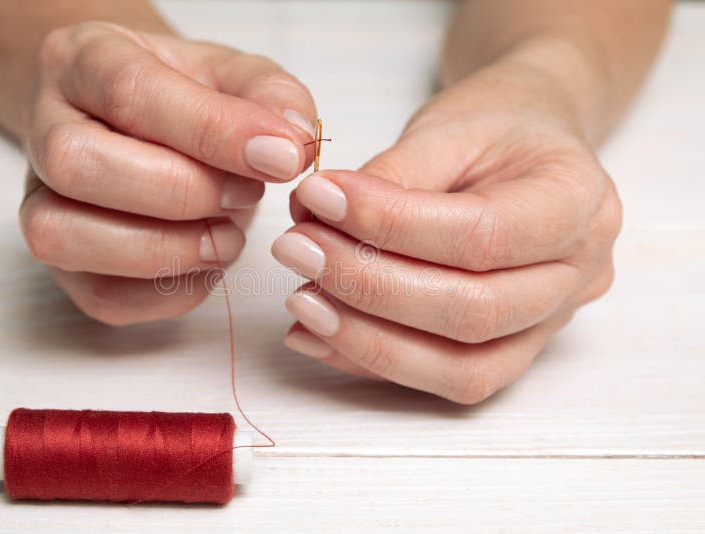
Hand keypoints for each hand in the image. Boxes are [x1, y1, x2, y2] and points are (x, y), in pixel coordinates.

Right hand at [19, 21, 315, 324]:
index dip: (212, 131)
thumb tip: (292, 145)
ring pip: (65, 237)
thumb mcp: (235, 76)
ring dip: (170, 249)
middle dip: (183, 192)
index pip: (129, 92)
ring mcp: (37, 201)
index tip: (281, 157)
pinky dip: (169, 293)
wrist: (145, 132)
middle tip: (246, 194)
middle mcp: (44, 129)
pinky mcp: (63, 265)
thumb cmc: (188, 101)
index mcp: (82, 61)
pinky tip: (207, 263)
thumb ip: (269, 96)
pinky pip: (101, 298)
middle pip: (80, 165)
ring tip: (227, 235)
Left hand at [274, 61, 621, 403]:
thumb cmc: (496, 127)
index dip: (391, 225)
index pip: (482, 235)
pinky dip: (373, 362)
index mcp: (579, 202)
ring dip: (368, 339)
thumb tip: (316, 216)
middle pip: (473, 311)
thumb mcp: (449, 126)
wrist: (529, 148)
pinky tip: (316, 335)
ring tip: (300, 301)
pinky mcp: (512, 352)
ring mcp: (551, 324)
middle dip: (370, 287)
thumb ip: (392, 176)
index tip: (318, 198)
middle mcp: (579, 276)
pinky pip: (445, 378)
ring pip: (463, 367)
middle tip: (296, 250)